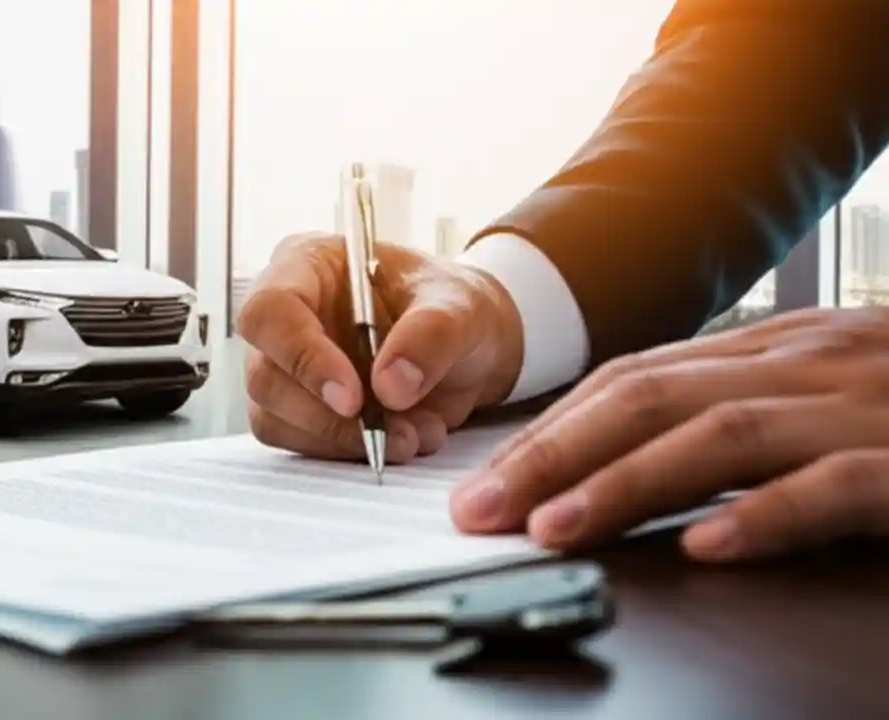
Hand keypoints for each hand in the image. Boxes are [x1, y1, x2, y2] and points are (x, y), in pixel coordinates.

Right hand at [238, 232, 522, 463]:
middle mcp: (285, 317)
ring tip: (410, 435)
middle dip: (327, 416)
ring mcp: (286, 367)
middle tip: (388, 431)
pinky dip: (348, 452)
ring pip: (275, 418)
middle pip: (266, 375)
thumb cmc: (454, 308)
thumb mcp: (461, 307)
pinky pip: (300, 443)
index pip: (270, 310)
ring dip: (341, 440)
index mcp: (308, 265)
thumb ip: (430, 336)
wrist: (471, 349)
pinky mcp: (298, 410)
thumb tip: (390, 386)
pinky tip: (398, 438)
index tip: (351, 397)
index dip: (301, 356)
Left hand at [451, 306, 888, 561]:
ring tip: (556, 527)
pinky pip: (834, 486)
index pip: (632, 379)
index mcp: (772, 350)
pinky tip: (711, 547)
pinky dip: (767, 514)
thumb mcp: (818, 390)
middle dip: (553, 456)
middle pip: (648, 401)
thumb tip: (626, 458)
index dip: (551, 431)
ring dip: (625, 484)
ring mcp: (861, 408)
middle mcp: (803, 364)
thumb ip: (734, 411)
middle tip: (482, 509)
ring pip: (718, 436)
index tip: (485, 480)